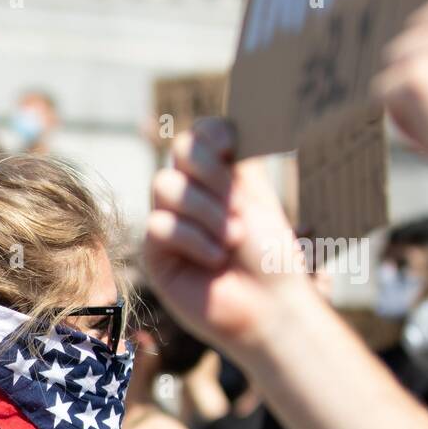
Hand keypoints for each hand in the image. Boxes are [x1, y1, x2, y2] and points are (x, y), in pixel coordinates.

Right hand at [143, 119, 315, 363]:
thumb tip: (233, 120)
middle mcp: (195, 194)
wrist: (267, 308)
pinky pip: (160, 225)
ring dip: (206, 210)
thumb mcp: (260, 200)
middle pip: (180, 149)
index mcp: (224, 176)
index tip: (230, 145)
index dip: (211, 133)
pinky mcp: (155, 253)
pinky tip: (215, 258)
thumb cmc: (272, 259)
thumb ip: (240, 161)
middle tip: (236, 199)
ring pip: (165, 185)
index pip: (202, 134)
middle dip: (209, 169)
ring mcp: (171, 221)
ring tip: (234, 238)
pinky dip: (192, 239)